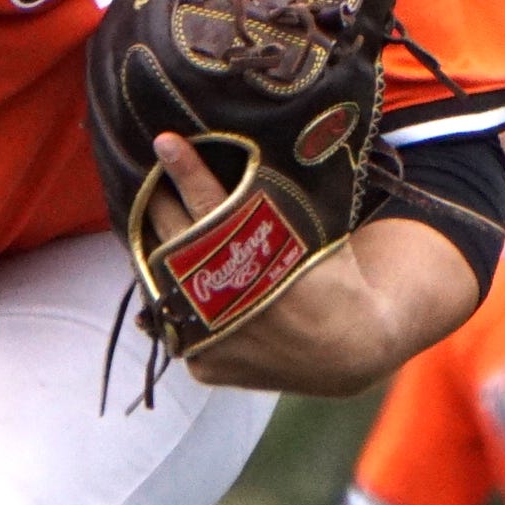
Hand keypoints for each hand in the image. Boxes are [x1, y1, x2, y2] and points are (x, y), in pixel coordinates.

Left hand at [144, 133, 479, 394]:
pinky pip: (171, 322)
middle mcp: (242, 315)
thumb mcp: (314, 228)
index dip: (190, 175)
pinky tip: (165, 265)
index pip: (216, 214)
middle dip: (162, 205)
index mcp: (276, 273)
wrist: (353, 347)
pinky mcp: (207, 365)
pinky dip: (169, 292)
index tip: (167, 142)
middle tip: (152, 175)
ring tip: (156, 215)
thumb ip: (278, 200)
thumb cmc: (332, 273)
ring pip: (165, 282)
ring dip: (157, 246)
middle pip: (180, 244)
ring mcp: (220, 345)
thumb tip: (246, 140)